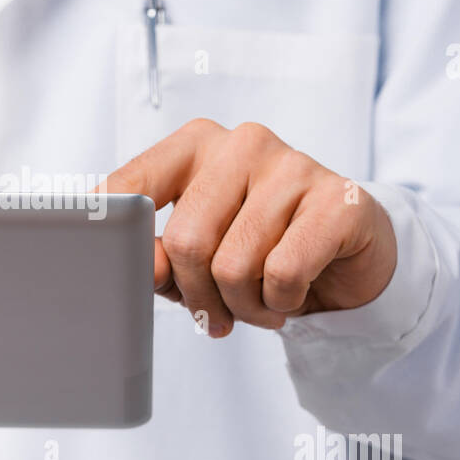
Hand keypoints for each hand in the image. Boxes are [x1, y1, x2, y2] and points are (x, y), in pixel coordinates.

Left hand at [101, 119, 396, 337]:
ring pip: (235, 265)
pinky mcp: (336, 199)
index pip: (132, 187)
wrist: (348, 255)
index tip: (110, 273)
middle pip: (188, 241)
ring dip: (244, 306)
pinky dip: (281, 302)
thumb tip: (145, 267)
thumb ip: (164, 258)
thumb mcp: (201, 255)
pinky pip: (283, 273)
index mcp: (194, 145)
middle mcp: (241, 143)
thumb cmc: (262, 249)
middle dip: (199, 296)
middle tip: (218, 316)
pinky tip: (292, 293)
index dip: (118, 240)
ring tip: (259, 304)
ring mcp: (292, 164)